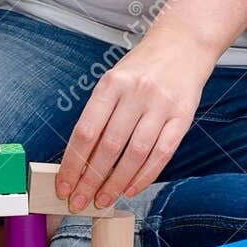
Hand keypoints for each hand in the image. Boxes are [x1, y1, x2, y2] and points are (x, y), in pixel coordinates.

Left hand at [56, 25, 214, 211]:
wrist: (182, 44)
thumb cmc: (141, 68)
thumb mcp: (113, 80)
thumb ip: (99, 115)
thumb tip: (80, 159)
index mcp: (111, 84)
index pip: (86, 131)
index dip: (72, 163)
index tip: (63, 185)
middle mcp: (135, 93)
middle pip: (109, 147)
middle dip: (91, 180)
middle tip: (80, 202)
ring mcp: (161, 105)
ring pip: (135, 154)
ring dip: (116, 183)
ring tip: (103, 200)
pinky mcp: (183, 116)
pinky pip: (162, 153)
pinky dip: (145, 176)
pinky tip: (131, 189)